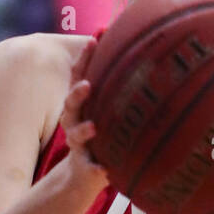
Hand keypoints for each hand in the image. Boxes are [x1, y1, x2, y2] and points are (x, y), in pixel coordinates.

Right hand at [60, 36, 109, 197]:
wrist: (86, 173)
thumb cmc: (103, 133)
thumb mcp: (108, 109)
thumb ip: (118, 86)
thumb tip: (143, 48)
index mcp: (82, 105)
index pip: (79, 77)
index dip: (83, 60)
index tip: (93, 41)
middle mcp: (75, 121)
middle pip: (70, 104)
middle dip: (77, 94)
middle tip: (88, 85)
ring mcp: (78, 144)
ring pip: (75, 135)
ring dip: (83, 131)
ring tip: (93, 128)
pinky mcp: (85, 166)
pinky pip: (88, 168)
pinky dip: (95, 169)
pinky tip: (104, 170)